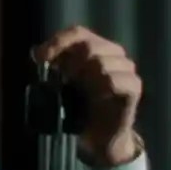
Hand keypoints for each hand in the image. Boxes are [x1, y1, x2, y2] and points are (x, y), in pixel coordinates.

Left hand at [32, 24, 142, 166]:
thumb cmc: (80, 107)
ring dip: (85, 79)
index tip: (40, 58)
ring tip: (81, 93)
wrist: (100, 136)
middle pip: (89, 46)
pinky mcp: (133, 86)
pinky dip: (100, 89)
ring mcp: (125, 68)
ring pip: (101, 63)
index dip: (58, 42)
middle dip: (70, 65)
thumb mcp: (62, 84)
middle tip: (64, 81)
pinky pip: (113, 81)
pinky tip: (96, 98)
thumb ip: (54, 66)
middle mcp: (113, 52)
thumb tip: (36, 53)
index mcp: (94, 46)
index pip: (77, 32)